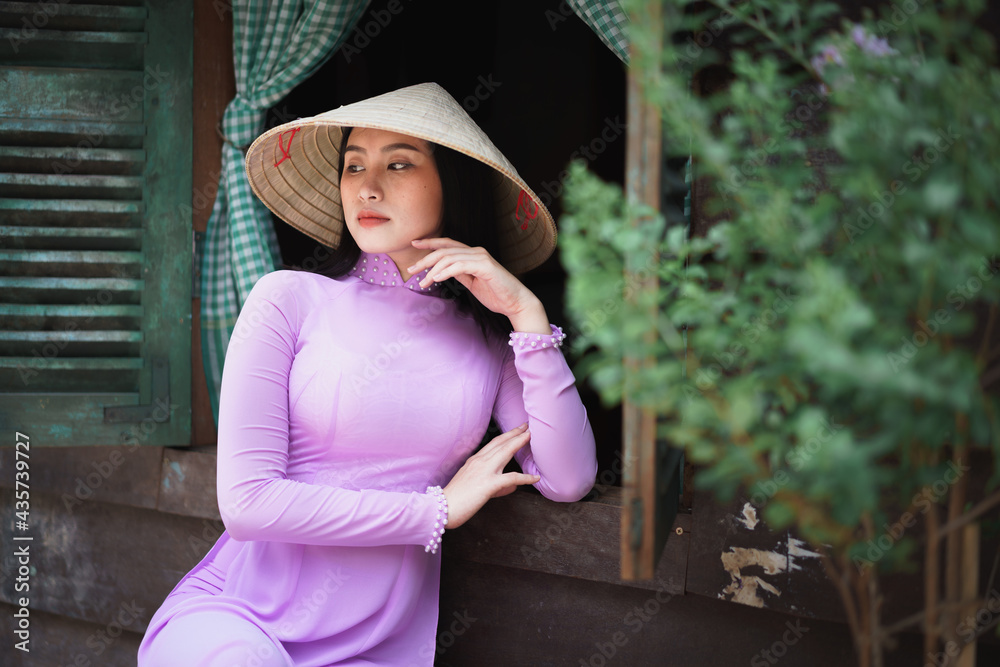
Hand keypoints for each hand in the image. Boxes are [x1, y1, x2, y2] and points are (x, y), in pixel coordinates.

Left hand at [407, 238, 549, 332]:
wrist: (516, 303)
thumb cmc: (497, 294)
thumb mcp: (472, 283)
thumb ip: (459, 274)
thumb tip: (442, 271)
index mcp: (473, 255)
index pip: (448, 244)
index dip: (430, 242)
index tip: (414, 244)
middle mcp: (477, 252)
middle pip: (444, 250)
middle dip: (425, 259)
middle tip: (412, 269)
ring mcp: (481, 257)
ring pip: (449, 257)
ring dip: (432, 270)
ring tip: (423, 282)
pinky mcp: (485, 266)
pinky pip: (460, 266)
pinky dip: (445, 271)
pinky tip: (436, 279)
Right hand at [441, 423, 539, 528]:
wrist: (441, 508)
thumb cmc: (455, 500)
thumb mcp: (473, 486)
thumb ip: (493, 484)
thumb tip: (512, 486)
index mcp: (474, 461)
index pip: (493, 444)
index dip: (506, 436)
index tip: (516, 430)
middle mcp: (479, 462)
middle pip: (500, 442)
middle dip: (515, 433)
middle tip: (527, 425)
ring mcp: (484, 471)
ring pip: (505, 452)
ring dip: (519, 442)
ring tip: (531, 436)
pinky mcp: (489, 484)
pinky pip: (511, 478)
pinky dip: (525, 478)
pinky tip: (535, 478)